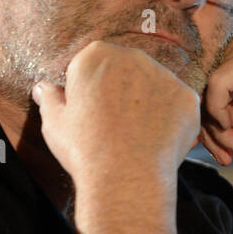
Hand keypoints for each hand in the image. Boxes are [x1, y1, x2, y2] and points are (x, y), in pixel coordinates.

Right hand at [32, 40, 201, 185]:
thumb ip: (50, 98)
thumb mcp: (54, 122)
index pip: (91, 64)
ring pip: (154, 85)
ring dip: (146, 102)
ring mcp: (165, 76)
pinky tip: (155, 139)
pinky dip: (170, 119)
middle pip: (125, 69)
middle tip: (113, 125)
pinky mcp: (188, 98)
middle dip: (120, 89)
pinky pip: (177, 104)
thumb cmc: (85, 150)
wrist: (126, 178)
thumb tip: (44, 88)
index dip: (89, 89)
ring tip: (135, 134)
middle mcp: (134, 57)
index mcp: (96, 55)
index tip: (89, 112)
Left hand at [200, 19, 232, 193]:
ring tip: (231, 148)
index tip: (204, 141)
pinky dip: (220, 113)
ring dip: (211, 124)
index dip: (189, 106)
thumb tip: (160, 92)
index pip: (186, 67)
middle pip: (193, 74)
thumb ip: (195, 96)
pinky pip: (216, 83)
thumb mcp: (222, 110)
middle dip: (201, 119)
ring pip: (202, 80)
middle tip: (222, 150)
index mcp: (226, 40)